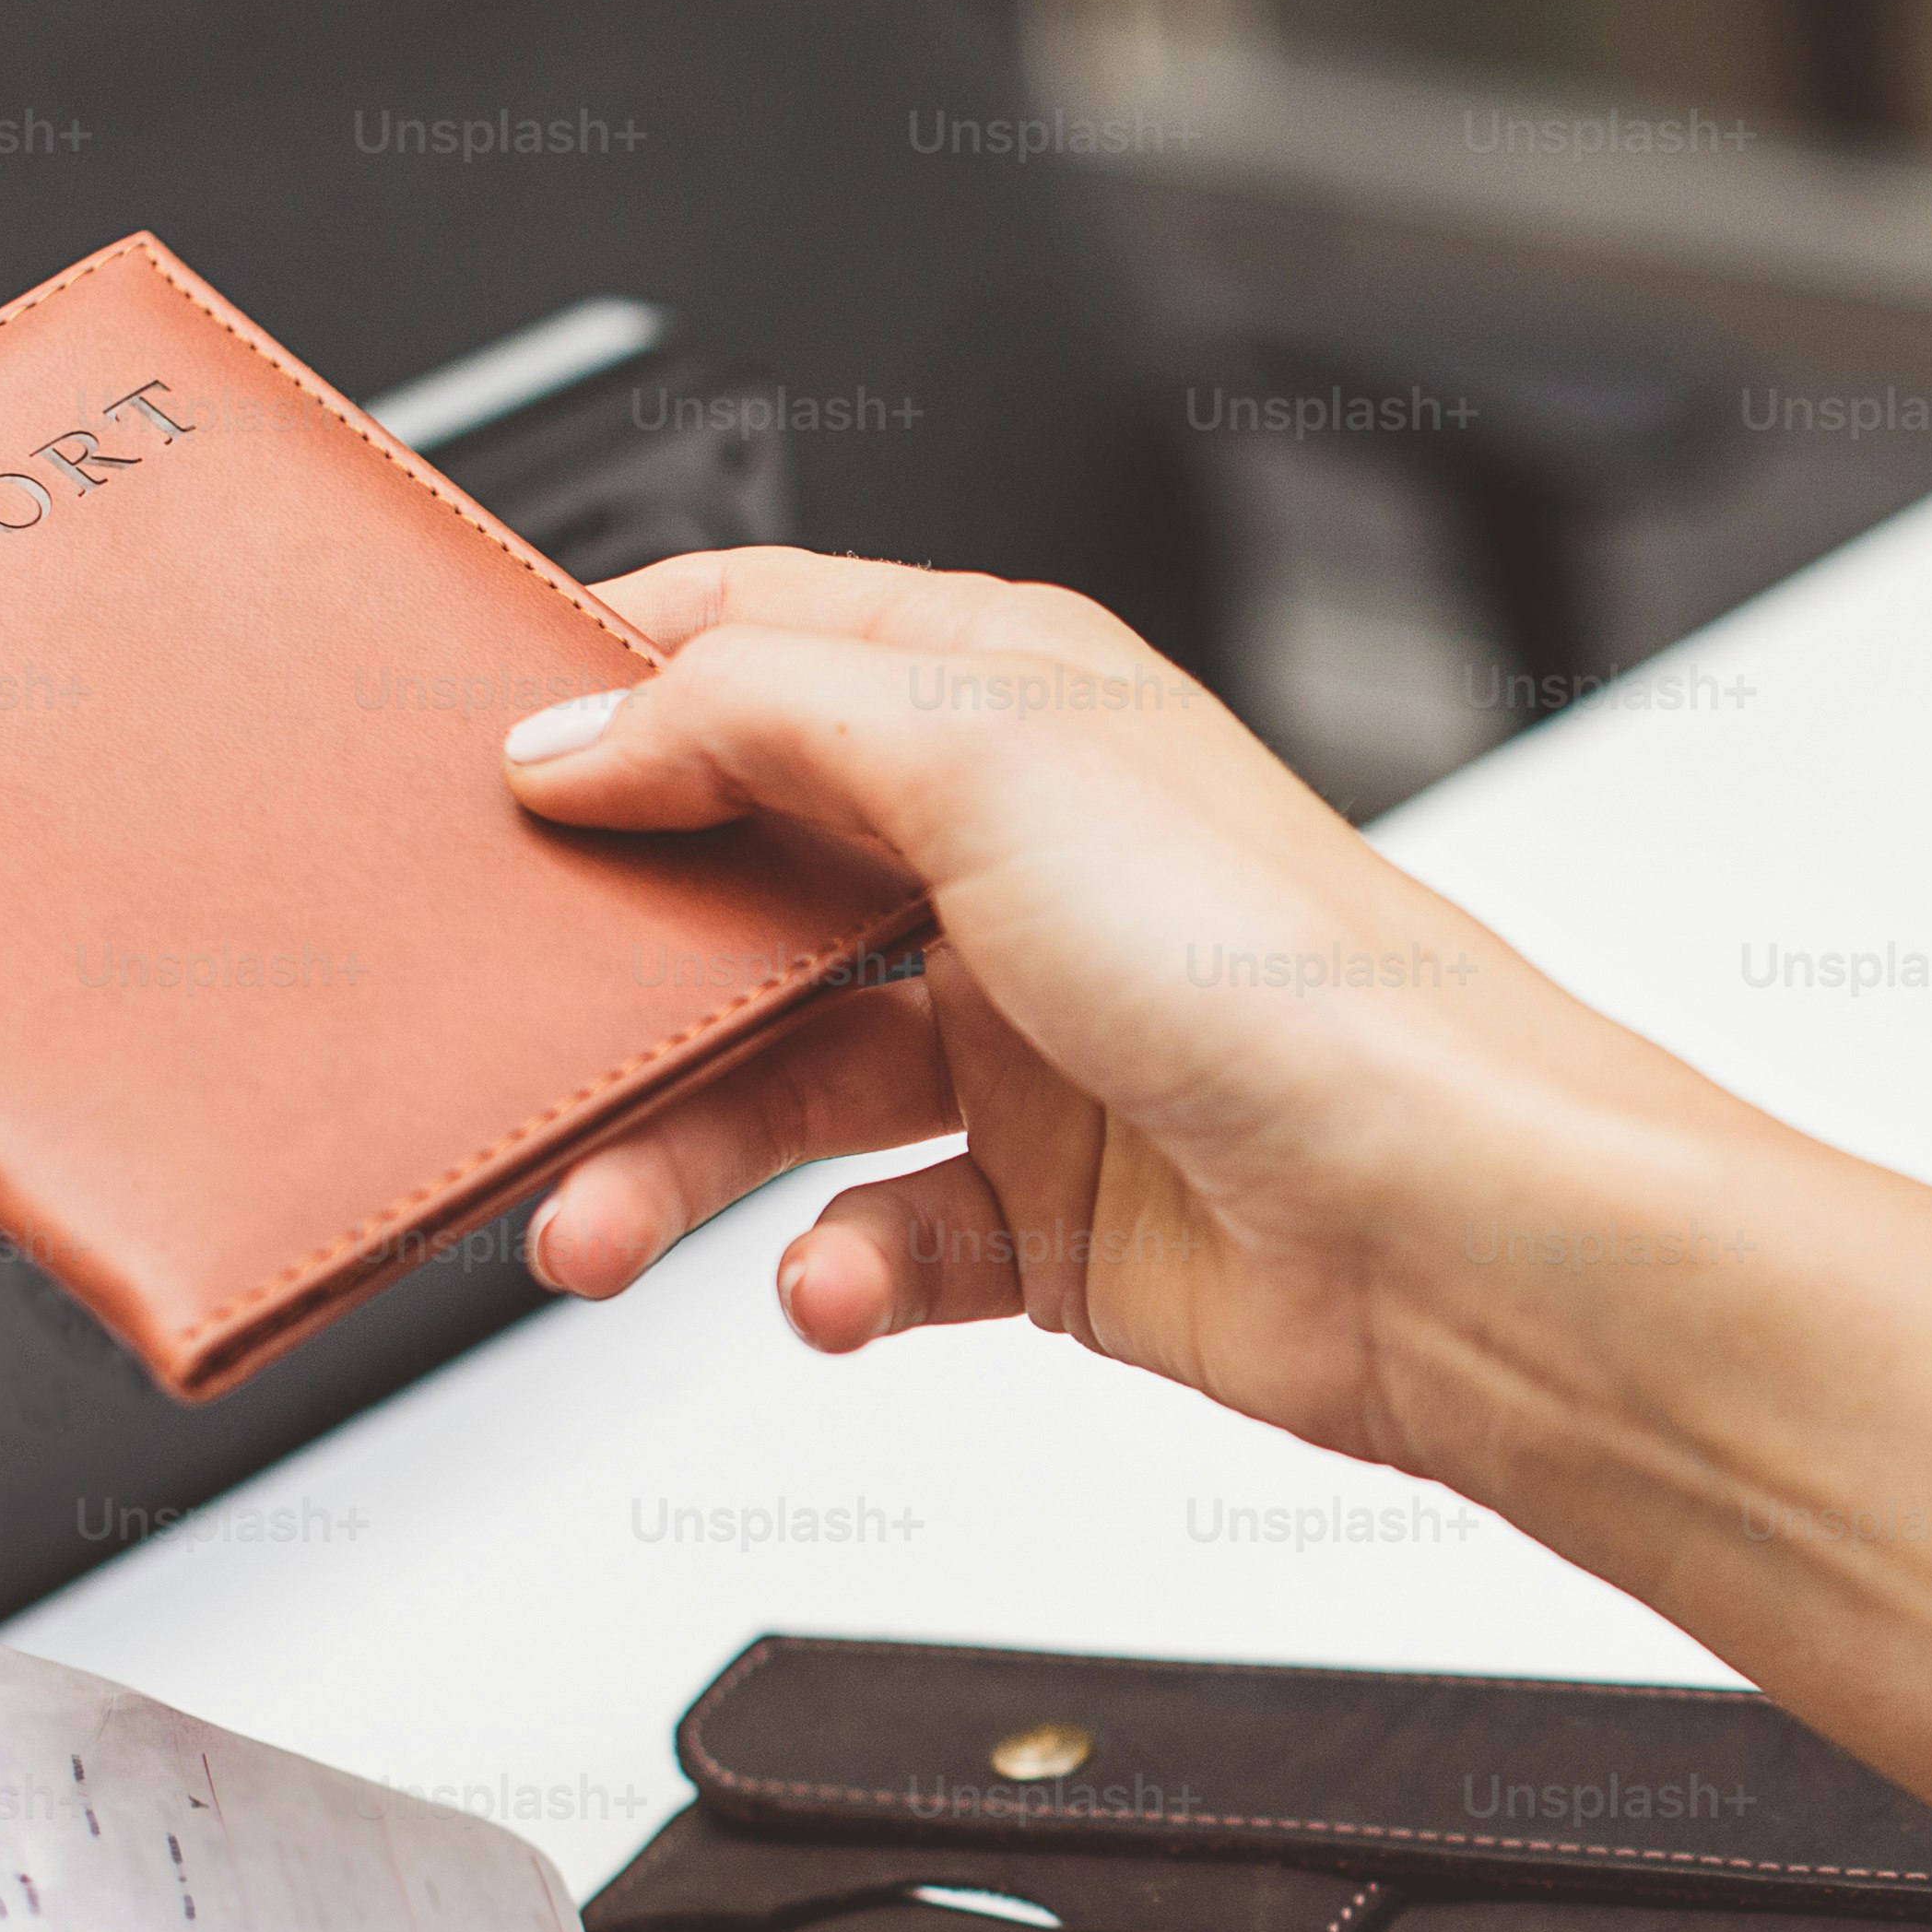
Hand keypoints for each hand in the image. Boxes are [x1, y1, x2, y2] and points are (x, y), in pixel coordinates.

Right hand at [500, 551, 1752, 1472]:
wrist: (1451, 1224)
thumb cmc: (1288, 969)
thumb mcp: (987, 756)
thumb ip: (754, 718)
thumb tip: (578, 730)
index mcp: (1013, 704)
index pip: (766, 645)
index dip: (618, 687)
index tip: (480, 761)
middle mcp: (1017, 861)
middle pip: (741, 893)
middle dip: (616, 983)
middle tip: (513, 1047)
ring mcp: (1034, 1042)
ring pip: (785, 1090)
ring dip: (676, 1164)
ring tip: (599, 1227)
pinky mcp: (1053, 1211)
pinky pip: (883, 1238)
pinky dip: (837, 1272)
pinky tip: (836, 1287)